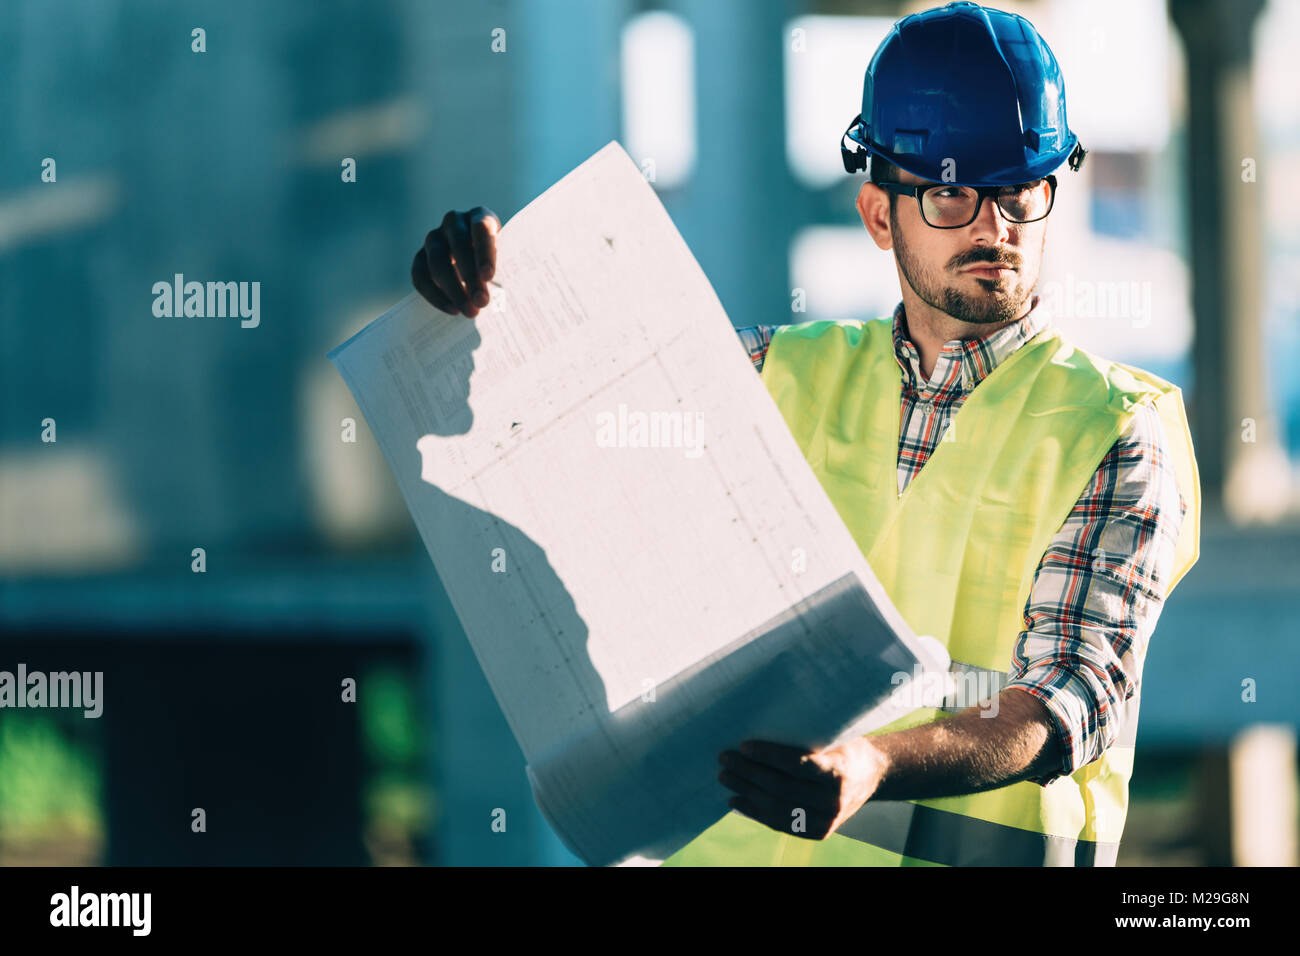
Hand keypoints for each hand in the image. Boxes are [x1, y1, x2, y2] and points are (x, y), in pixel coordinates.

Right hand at [411, 207, 499, 317]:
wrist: (478, 262)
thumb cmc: (500, 260)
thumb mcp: (507, 257)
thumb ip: (506, 268)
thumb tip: (504, 297)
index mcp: (480, 215)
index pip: (481, 228)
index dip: (484, 252)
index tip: (488, 276)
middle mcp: (454, 222)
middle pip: (458, 245)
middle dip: (470, 277)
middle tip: (482, 302)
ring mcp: (435, 238)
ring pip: (437, 261)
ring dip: (453, 289)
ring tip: (470, 312)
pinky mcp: (420, 256)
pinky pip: (420, 275)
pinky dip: (435, 295)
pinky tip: (453, 310)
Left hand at [717, 737, 887, 839]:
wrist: (872, 775)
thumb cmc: (845, 746)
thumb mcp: (835, 735)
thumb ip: (806, 735)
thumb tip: (761, 720)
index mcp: (838, 772)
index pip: (797, 765)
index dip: (768, 756)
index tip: (744, 745)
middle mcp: (833, 801)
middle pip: (781, 788)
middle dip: (749, 773)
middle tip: (725, 759)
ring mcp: (826, 821)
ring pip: (777, 809)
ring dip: (746, 793)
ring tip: (726, 777)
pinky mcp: (817, 832)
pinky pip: (780, 824)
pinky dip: (755, 812)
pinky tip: (736, 800)